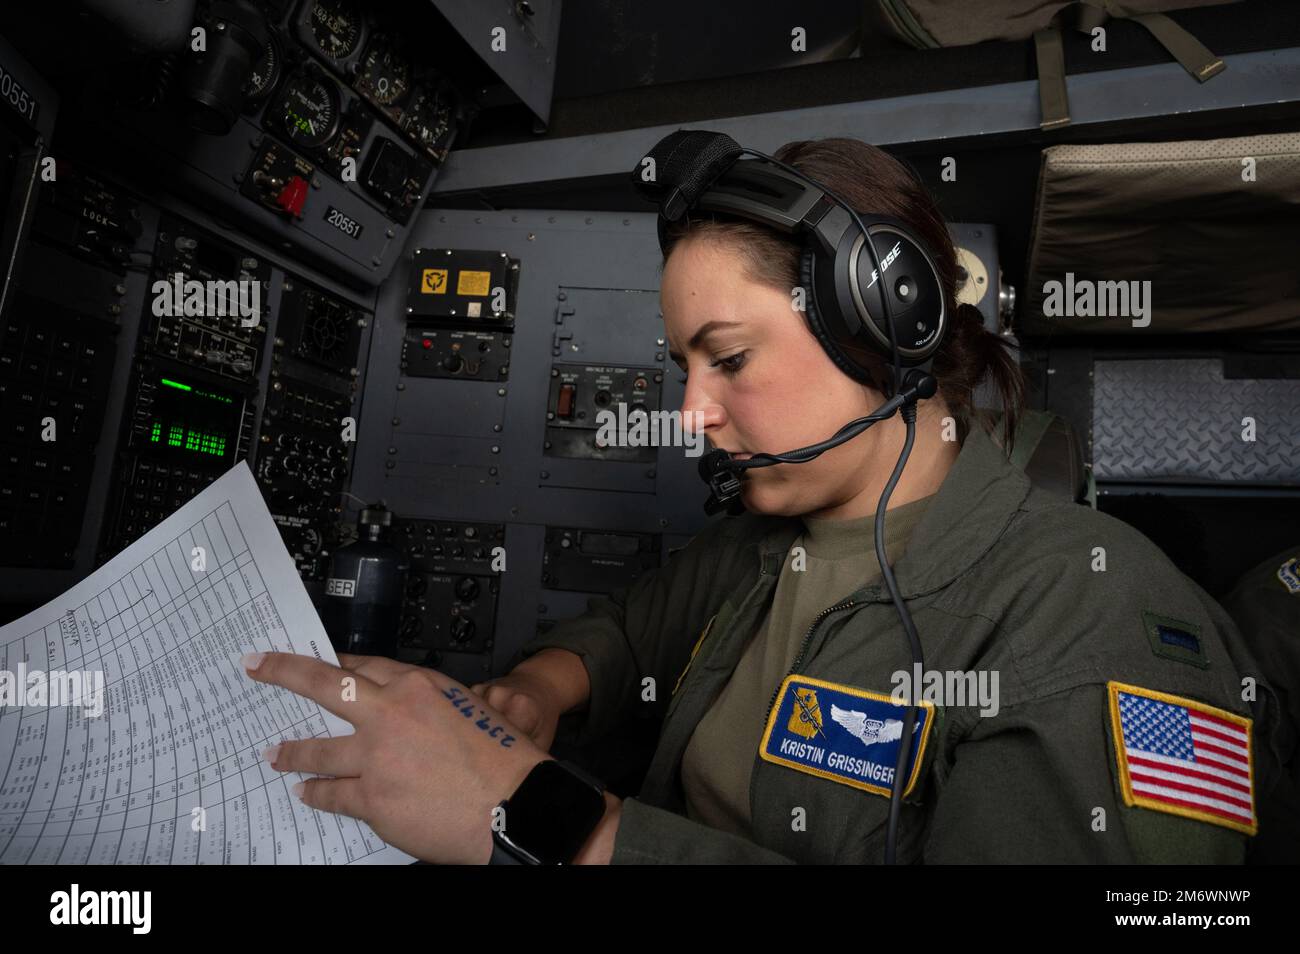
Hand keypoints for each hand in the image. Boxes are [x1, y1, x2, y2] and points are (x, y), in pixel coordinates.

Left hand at [242, 651, 549, 864]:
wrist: (515, 806)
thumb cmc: (504, 762)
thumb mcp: (473, 710)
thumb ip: (432, 707)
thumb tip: (407, 715)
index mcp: (419, 686)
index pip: (364, 666)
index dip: (337, 663)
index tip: (317, 661)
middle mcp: (392, 714)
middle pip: (324, 685)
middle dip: (284, 673)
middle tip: (257, 667)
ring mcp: (377, 756)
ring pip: (319, 748)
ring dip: (293, 751)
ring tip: (275, 754)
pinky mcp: (372, 797)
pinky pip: (332, 793)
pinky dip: (316, 793)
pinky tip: (306, 793)